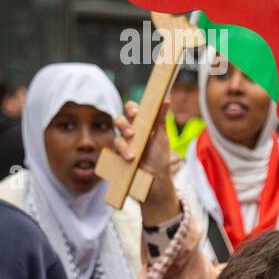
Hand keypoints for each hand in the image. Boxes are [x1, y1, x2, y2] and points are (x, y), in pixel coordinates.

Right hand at [113, 99, 177, 223]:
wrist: (155, 181)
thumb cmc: (159, 158)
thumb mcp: (161, 138)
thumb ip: (161, 118)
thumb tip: (166, 98)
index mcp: (142, 125)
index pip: (132, 110)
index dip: (131, 108)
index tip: (136, 113)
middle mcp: (130, 133)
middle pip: (119, 120)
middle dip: (123, 124)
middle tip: (132, 132)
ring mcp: (122, 145)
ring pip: (116, 137)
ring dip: (124, 145)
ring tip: (133, 156)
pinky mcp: (116, 157)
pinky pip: (112, 153)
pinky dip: (119, 156)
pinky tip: (128, 161)